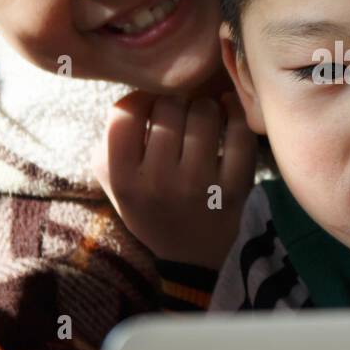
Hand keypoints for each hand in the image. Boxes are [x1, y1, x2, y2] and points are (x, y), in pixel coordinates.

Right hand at [93, 91, 256, 268]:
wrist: (192, 255)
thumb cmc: (151, 207)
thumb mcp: (115, 184)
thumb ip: (110, 143)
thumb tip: (136, 94)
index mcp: (124, 180)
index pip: (123, 114)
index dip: (138, 99)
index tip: (150, 106)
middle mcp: (159, 182)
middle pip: (168, 107)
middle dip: (175, 101)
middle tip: (181, 111)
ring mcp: (199, 185)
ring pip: (204, 112)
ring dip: (205, 106)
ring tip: (203, 116)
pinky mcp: (234, 187)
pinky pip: (239, 132)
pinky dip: (236, 114)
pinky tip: (229, 111)